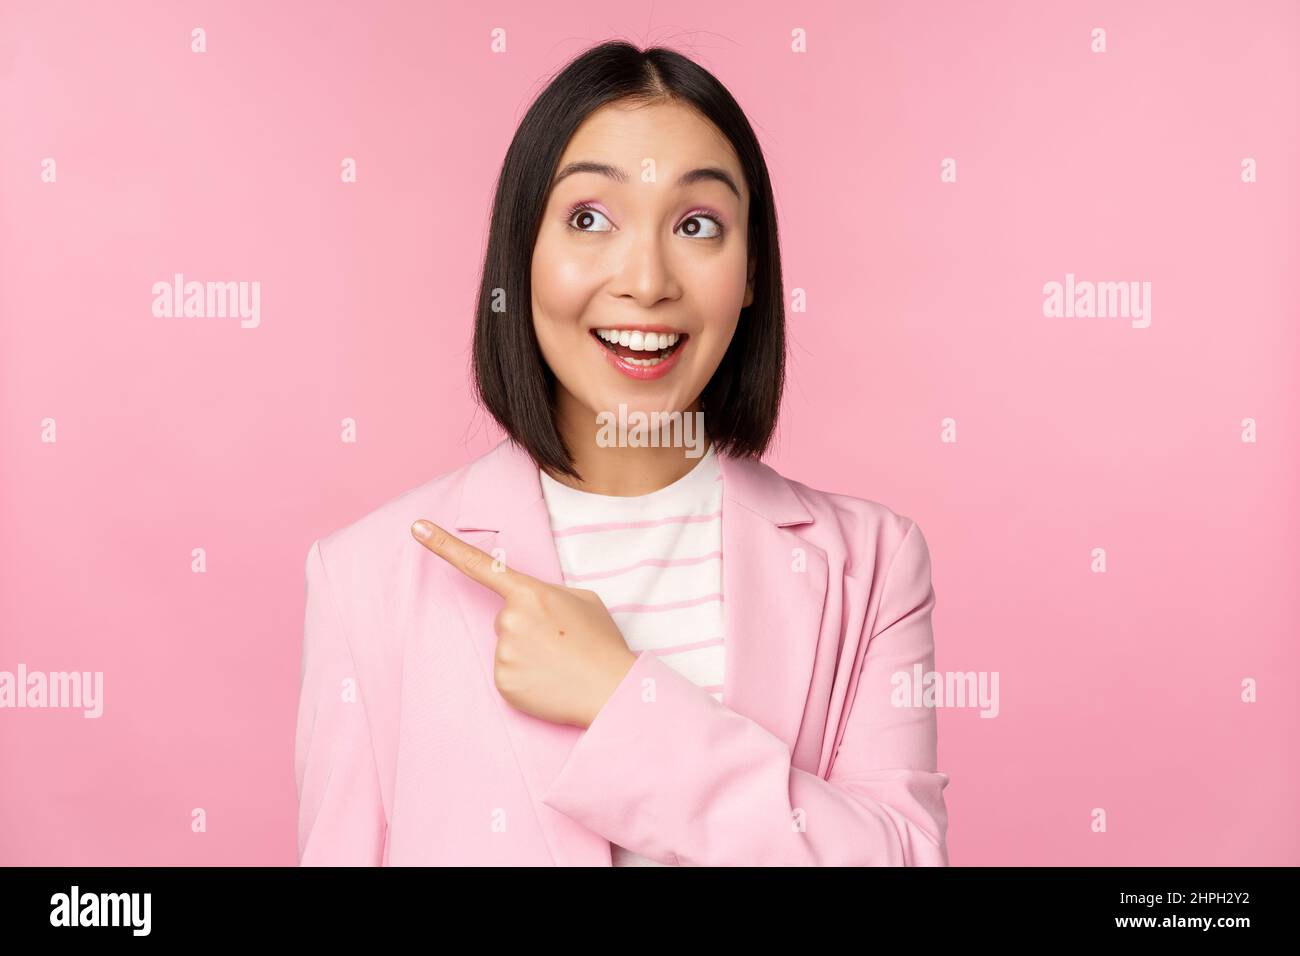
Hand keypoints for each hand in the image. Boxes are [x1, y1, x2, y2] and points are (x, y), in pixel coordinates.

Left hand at [410, 519, 636, 728]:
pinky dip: (525, 678)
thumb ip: (548, 596)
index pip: (480, 564)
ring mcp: (503, 651)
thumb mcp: (583, 601)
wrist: (612, 690)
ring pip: (506, 647)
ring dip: (528, 654)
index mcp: (530, 591)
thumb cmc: (601, 642)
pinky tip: (549, 680)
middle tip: (561, 643)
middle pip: (505, 618)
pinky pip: (507, 674)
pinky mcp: (502, 682)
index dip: (443, 544)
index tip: (416, 527)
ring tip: (559, 662)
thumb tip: (532, 608)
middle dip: (528, 628)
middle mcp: (510, 618)